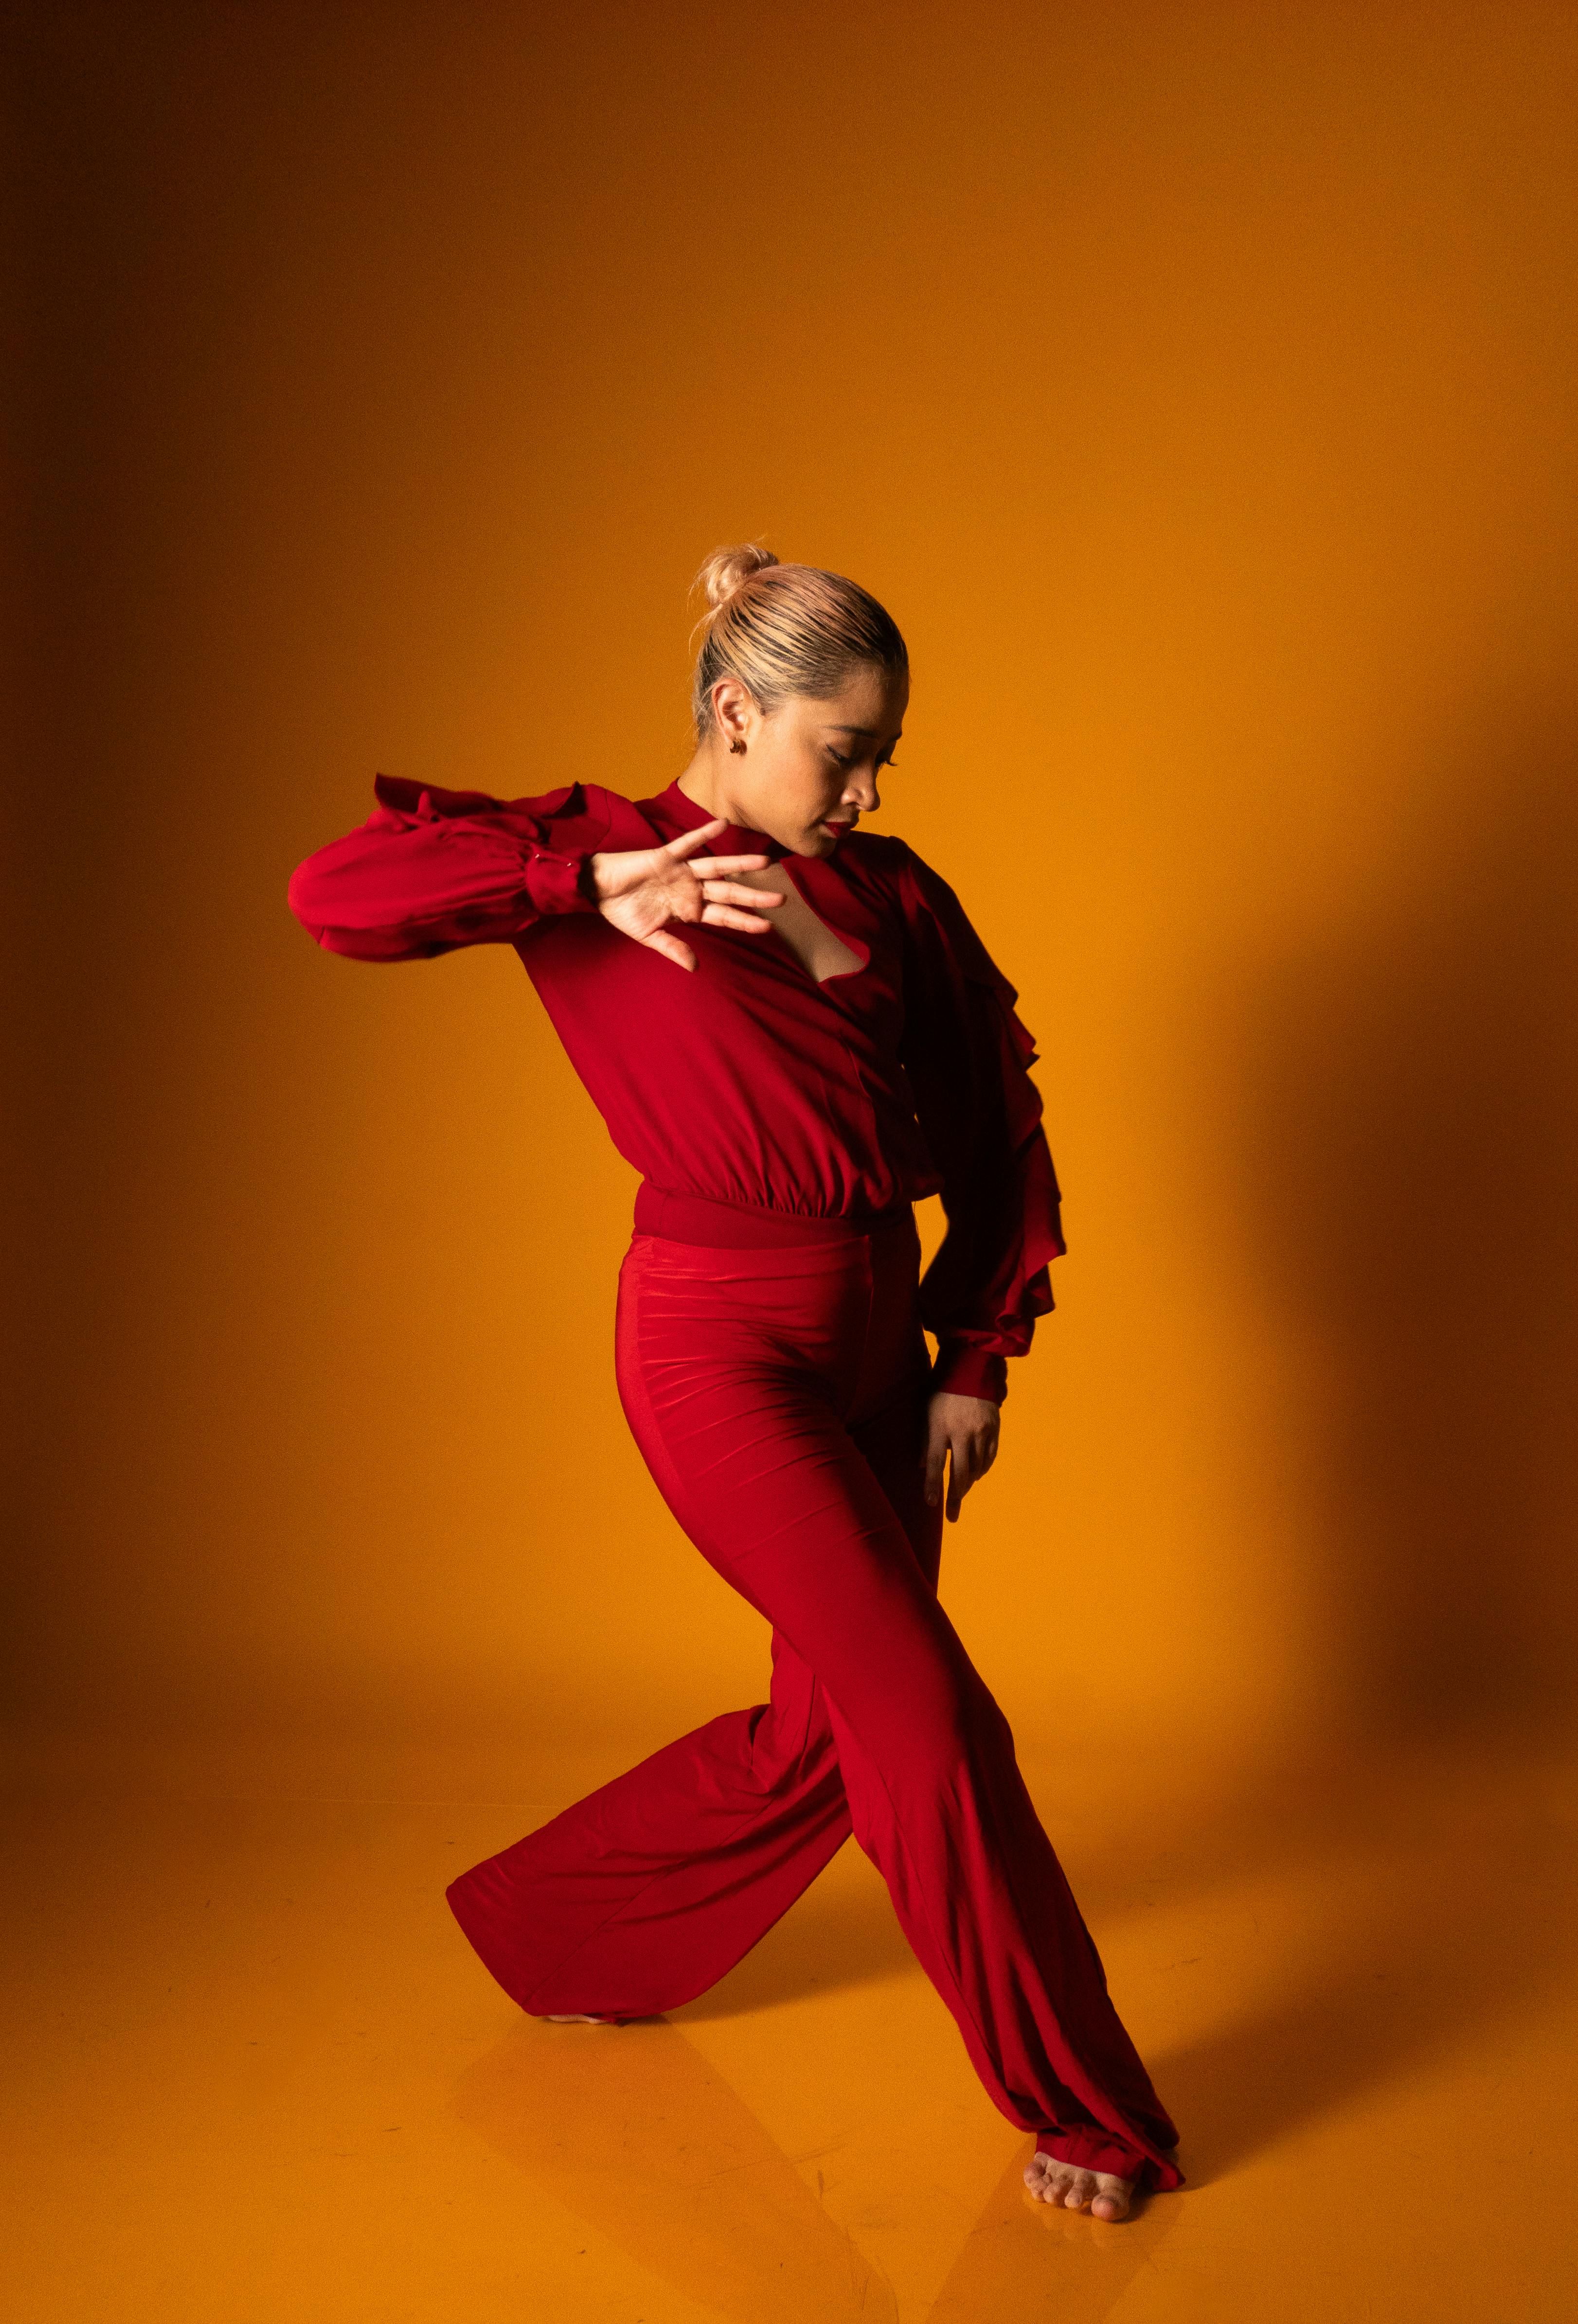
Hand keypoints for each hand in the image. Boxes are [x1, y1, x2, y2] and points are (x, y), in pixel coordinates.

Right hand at [590, 817, 783, 970]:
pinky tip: (723, 825)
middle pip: (729, 892)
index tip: (768, 927)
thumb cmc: (622, 911)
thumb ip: (674, 948)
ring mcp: (681, 872)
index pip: (724, 916)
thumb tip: (695, 967)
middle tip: (782, 899)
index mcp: (689, 909)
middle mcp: (691, 889)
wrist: (597, 891)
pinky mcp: (666, 857)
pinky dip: (704, 834)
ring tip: (765, 861)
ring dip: (740, 864)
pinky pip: (688, 843)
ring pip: (717, 866)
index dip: (744, 921)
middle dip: (754, 896)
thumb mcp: (649, 936)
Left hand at [923, 1392, 1000, 1522]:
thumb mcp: (926, 1412)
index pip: (937, 1463)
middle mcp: (962, 1431)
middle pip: (960, 1472)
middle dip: (955, 1497)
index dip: (934, 1485)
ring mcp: (981, 1431)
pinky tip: (975, 1475)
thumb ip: (925, 1441)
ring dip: (967, 1484)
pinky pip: (989, 1457)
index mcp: (941, 1427)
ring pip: (976, 1468)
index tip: (932, 1504)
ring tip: (960, 1493)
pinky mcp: (994, 1428)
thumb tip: (924, 1467)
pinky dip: (982, 1469)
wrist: (971, 1368)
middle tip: (952, 1516)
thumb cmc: (942, 1391)